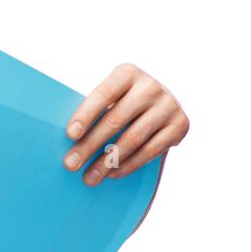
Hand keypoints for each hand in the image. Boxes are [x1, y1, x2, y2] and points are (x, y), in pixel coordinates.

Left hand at [62, 63, 189, 184]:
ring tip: (89, 178)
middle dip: (90, 145)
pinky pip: (149, 151)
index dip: (86, 114)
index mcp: (128, 73)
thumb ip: (94, 112)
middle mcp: (150, 86)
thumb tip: (70, 142)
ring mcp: (168, 105)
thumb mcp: (111, 98)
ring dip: (107, 162)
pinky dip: (128, 165)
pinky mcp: (180, 125)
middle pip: (115, 120)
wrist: (162, 106)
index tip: (70, 135)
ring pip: (132, 139)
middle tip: (71, 164)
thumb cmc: (123, 104)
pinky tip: (111, 174)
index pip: (103, 94)